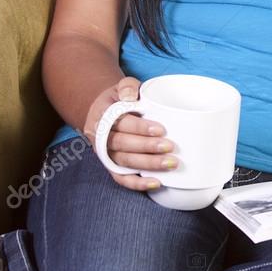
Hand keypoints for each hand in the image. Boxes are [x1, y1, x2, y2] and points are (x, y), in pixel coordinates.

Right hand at [83, 76, 179, 192]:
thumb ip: (127, 86)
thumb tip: (131, 95)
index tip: (161, 129)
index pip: (120, 123)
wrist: (103, 112)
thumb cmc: (118, 99)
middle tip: (170, 147)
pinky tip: (156, 183)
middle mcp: (100, 137)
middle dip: (147, 147)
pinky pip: (121, 178)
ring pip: (124, 162)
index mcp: (102, 116)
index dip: (140, 128)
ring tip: (170, 163)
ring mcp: (105, 154)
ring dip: (148, 164)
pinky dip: (137, 184)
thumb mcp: (121, 86)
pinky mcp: (111, 166)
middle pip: (123, 145)